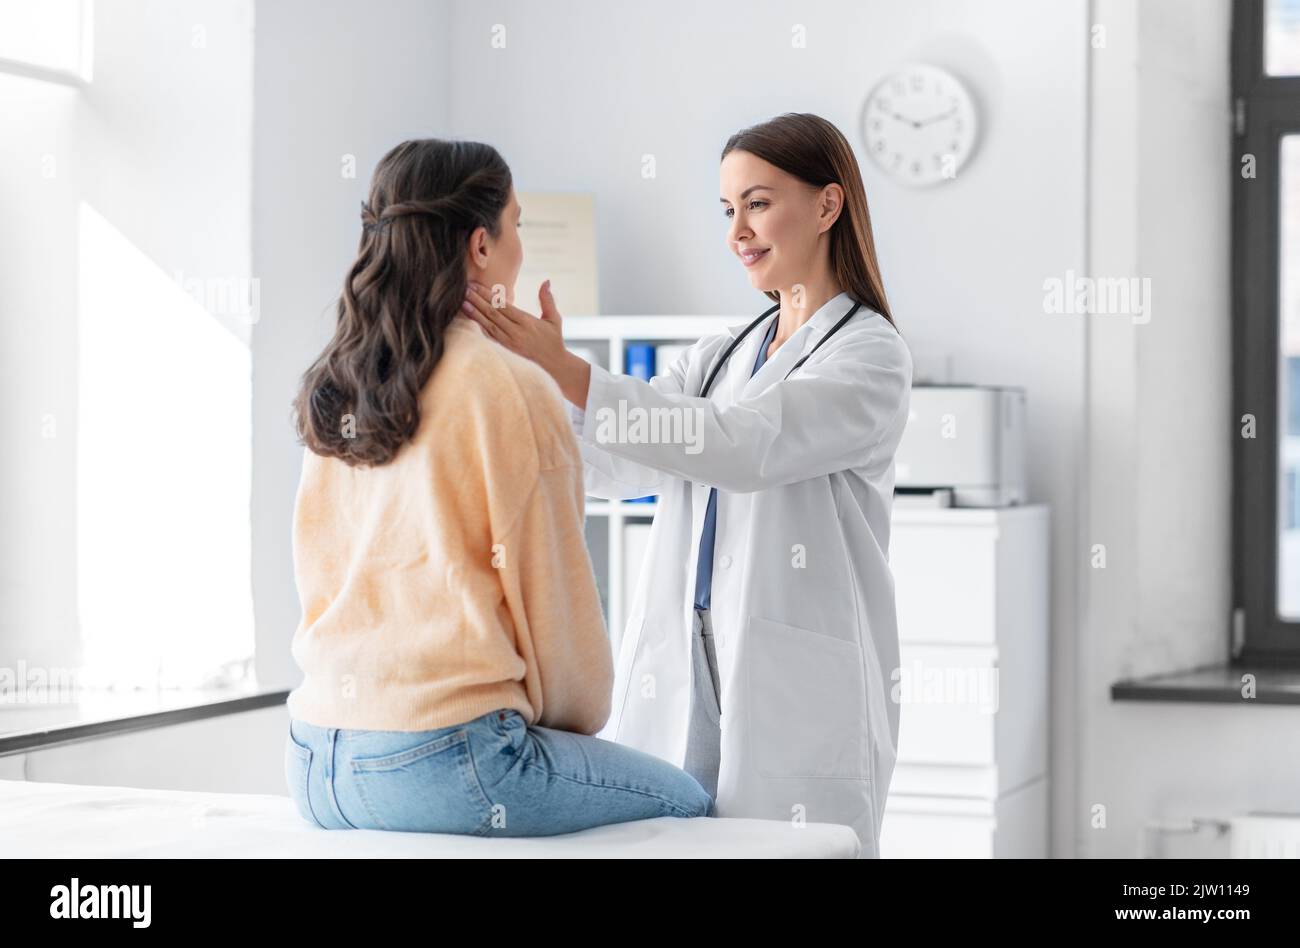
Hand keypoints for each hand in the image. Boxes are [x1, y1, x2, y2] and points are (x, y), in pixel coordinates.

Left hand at [462, 280, 590, 407]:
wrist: (555, 367)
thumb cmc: (554, 341)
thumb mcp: (554, 319)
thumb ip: (547, 300)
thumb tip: (546, 281)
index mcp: (526, 322)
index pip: (503, 305)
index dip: (488, 294)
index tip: (476, 285)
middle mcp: (516, 332)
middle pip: (493, 313)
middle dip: (477, 300)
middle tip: (464, 289)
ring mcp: (509, 343)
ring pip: (488, 325)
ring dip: (474, 313)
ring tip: (462, 303)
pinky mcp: (505, 352)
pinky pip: (489, 339)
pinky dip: (479, 329)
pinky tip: (468, 321)